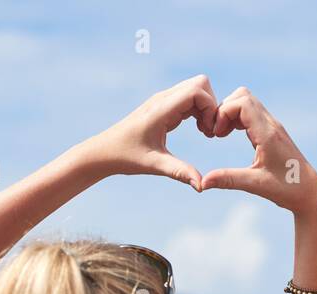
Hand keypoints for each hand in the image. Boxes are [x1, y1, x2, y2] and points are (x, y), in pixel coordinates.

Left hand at [89, 75, 219, 190]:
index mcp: (161, 109)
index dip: (210, 108)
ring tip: (205, 132)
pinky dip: (200, 111)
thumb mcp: (154, 165)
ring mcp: (164, 101)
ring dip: (207, 108)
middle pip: (200, 84)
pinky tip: (199, 130)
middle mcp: (163, 99)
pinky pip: (190, 99)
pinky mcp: (165, 107)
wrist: (104, 151)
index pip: (197, 91)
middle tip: (210, 131)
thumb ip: (179, 171)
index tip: (209, 132)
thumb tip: (201, 186)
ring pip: (196, 89)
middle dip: (212, 105)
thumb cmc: (125, 157)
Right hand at [200, 88, 316, 217]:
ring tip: (221, 134)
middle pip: (243, 96)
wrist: (310, 193)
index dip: (223, 113)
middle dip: (224, 109)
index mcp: (268, 134)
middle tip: (217, 133)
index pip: (242, 103)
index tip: (216, 134)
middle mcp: (271, 125)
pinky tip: (231, 135)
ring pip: (247, 101)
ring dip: (230, 113)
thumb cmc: (288, 189)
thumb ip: (228, 180)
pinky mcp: (272, 132)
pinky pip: (252, 113)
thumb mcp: (256, 185)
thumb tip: (202, 183)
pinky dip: (237, 118)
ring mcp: (273, 126)